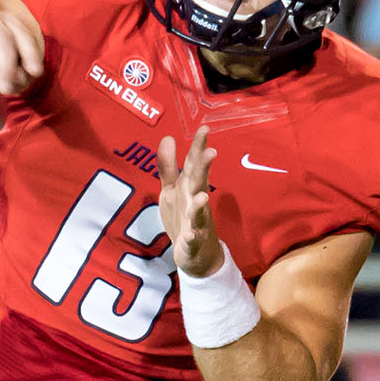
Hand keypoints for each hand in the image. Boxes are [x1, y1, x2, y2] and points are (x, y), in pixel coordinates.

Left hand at [156, 125, 222, 276]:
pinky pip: (193, 238)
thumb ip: (168, 165)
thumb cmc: (183, 215)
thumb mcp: (171, 189)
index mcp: (189, 186)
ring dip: (199, 204)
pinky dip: (192, 236)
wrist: (194, 252)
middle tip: (211, 152)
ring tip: (203, 194)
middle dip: (204, 169)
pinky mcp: (192, 240)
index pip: (194, 163)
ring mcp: (196, 221)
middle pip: (199, 182)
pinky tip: (190, 235)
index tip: (205, 128)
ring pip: (198, 210)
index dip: (198, 147)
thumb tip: (168, 138)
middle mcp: (195, 200)